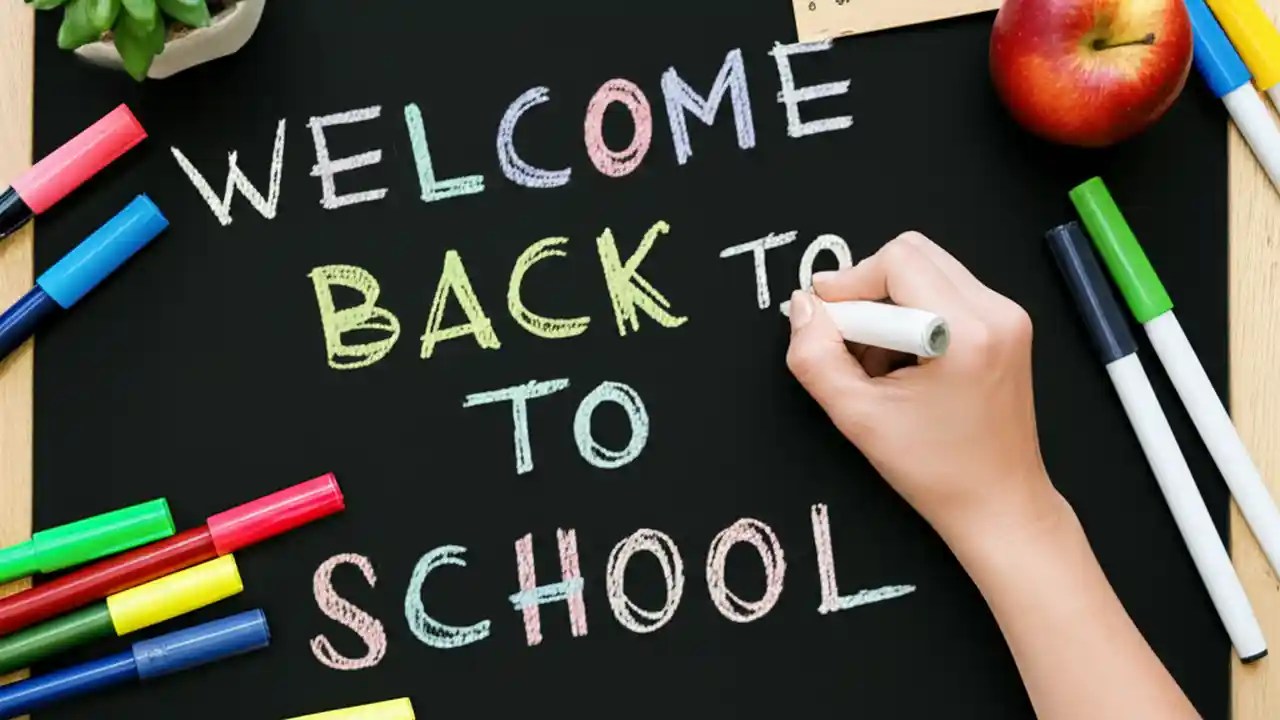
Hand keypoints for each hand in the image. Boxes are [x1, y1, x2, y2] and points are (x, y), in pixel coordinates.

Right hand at [785, 231, 1062, 545]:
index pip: (897, 260)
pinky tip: (903, 363)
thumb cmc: (936, 470)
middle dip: (868, 288)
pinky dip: (913, 315)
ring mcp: (1008, 316)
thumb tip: (803, 307)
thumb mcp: (858, 418)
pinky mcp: (1008, 327)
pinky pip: (947, 292)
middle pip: (914, 253)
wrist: (999, 504)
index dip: (849, 282)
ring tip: (877, 360)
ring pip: (929, 270)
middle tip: (847, 337)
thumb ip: (816, 358)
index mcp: (966, 331)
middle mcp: (997, 311)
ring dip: (889, 303)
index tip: (824, 319)